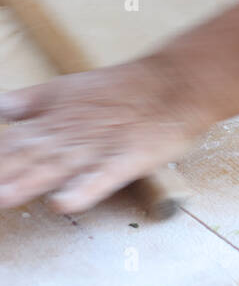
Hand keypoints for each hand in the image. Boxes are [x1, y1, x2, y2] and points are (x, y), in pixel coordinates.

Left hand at [0, 54, 212, 214]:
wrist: (174, 83)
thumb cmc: (120, 90)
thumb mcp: (66, 89)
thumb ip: (29, 103)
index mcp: (51, 120)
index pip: (10, 142)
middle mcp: (68, 135)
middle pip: (27, 158)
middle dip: (5, 173)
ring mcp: (96, 149)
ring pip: (57, 169)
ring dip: (29, 183)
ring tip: (5, 198)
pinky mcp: (125, 161)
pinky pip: (102, 179)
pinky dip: (84, 191)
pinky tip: (64, 202)